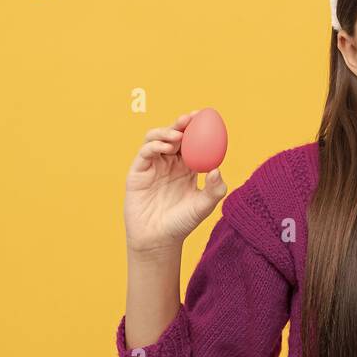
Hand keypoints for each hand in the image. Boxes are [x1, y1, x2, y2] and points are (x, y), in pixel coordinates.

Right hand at [124, 109, 228, 254]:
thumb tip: (218, 170)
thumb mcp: (203, 207)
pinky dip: (154, 146)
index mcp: (187, 167)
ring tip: (178, 138)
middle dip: (181, 123)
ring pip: (156, 139)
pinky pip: (144, 153)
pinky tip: (165, 148)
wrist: (158, 240)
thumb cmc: (182, 223)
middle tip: (190, 118)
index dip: (197, 127)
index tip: (206, 116)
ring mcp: (152, 166)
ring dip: (166, 133)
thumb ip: (215, 190)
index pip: (193, 141)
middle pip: (174, 135)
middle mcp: (170, 163)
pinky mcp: (137, 172)